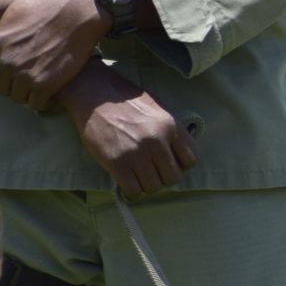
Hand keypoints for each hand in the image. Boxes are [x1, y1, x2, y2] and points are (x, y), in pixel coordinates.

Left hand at [0, 0, 112, 111]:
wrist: (78, 14)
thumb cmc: (47, 5)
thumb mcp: (15, 2)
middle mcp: (7, 61)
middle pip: (1, 87)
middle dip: (13, 84)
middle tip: (29, 73)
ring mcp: (25, 74)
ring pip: (19, 97)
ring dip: (28, 93)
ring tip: (41, 81)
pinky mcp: (45, 84)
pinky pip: (37, 104)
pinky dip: (42, 101)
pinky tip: (51, 92)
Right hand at [64, 65, 198, 196]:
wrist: (94, 94)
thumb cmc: (125, 99)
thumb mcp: (157, 108)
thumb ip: (170, 130)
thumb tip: (177, 155)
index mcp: (170, 126)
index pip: (191, 159)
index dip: (180, 164)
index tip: (168, 162)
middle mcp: (157, 141)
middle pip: (173, 177)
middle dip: (162, 176)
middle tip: (150, 170)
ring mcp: (137, 153)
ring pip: (153, 187)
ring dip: (145, 184)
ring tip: (136, 174)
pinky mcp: (117, 163)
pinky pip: (133, 191)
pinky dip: (130, 189)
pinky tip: (125, 179)